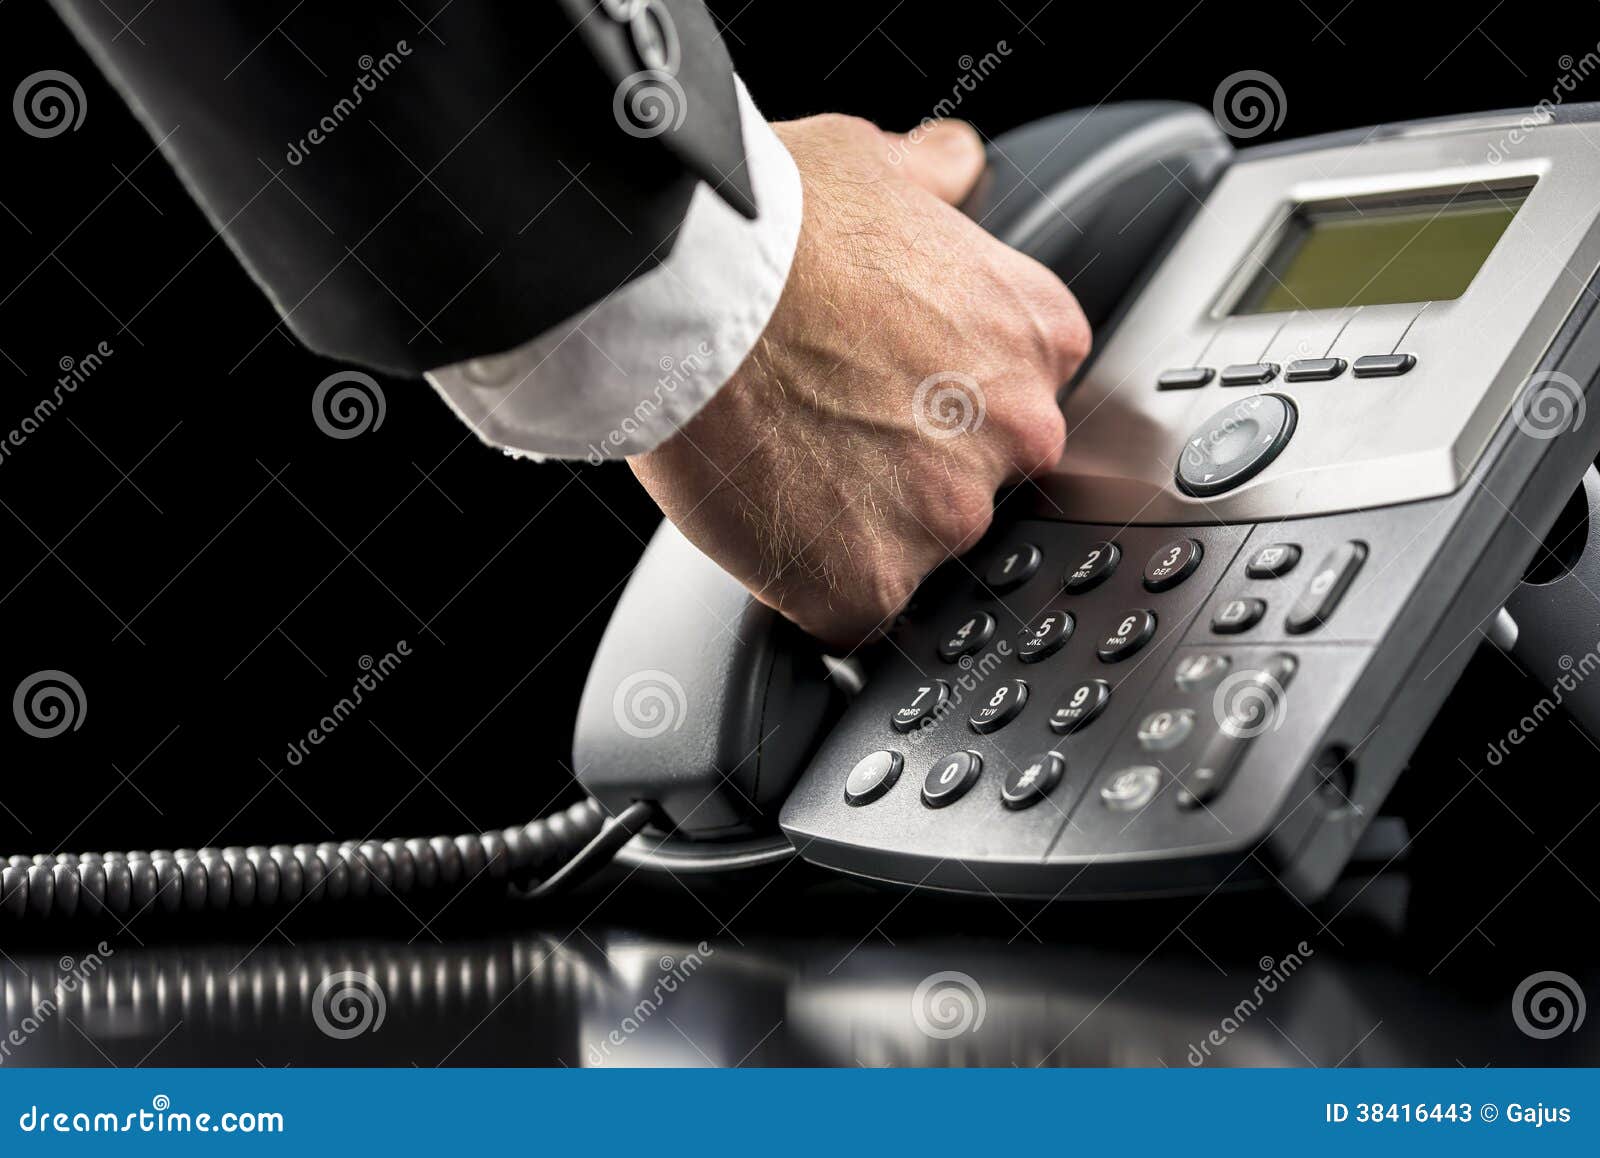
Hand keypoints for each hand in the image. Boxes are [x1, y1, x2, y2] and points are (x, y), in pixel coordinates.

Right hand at [629, 115, 1090, 648]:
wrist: (691, 286)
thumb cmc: (773, 220)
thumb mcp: (872, 164)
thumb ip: (934, 179)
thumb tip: (953, 163)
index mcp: (1034, 334)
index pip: (1016, 401)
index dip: (943, 403)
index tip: (891, 397)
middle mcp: (1015, 430)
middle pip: (973, 483)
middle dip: (908, 471)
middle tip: (827, 432)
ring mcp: (947, 515)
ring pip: (913, 550)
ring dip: (856, 527)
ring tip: (782, 466)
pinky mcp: (870, 581)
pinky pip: (848, 610)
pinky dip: (807, 583)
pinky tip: (766, 523)